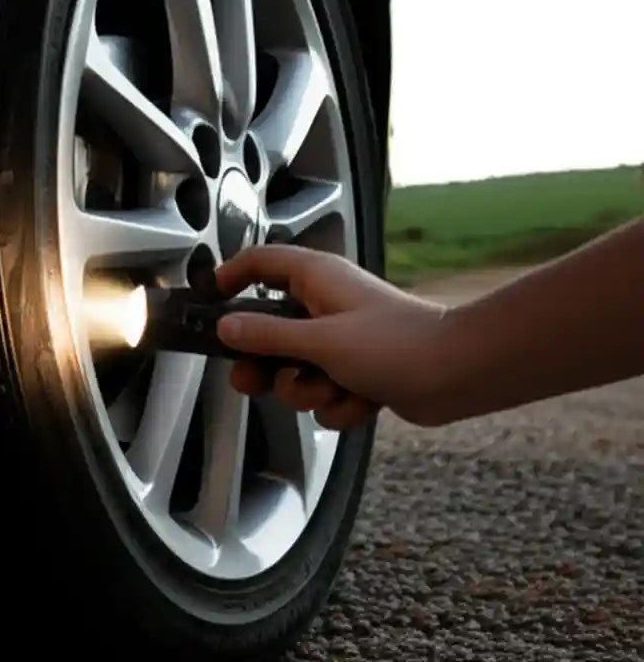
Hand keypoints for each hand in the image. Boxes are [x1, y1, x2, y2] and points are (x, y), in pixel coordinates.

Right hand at [214, 245, 451, 428]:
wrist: (458, 374)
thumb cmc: (396, 344)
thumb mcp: (319, 341)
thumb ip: (267, 336)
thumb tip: (226, 328)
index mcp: (316, 278)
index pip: (259, 263)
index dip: (230, 278)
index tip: (208, 303)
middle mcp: (325, 305)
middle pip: (268, 331)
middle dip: (266, 366)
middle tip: (254, 382)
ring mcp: (341, 340)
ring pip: (295, 372)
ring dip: (309, 391)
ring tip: (336, 389)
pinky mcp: (357, 371)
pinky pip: (325, 394)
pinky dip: (339, 405)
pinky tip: (364, 401)